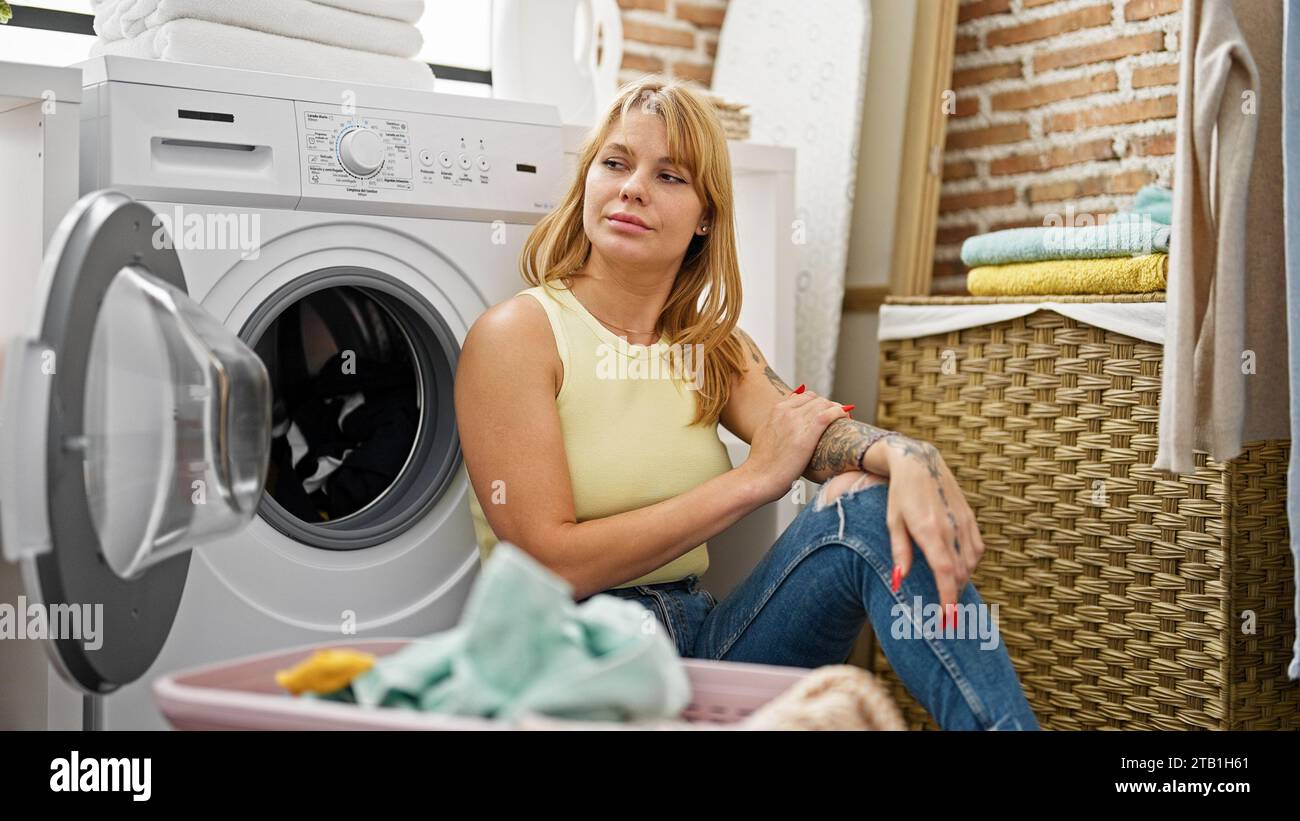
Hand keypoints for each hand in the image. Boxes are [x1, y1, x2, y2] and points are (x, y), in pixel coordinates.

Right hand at [742, 386, 850, 503]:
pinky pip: (830, 414)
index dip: (817, 404)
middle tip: (836, 418)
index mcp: (776, 410)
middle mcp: (787, 411)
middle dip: (828, 406)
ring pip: (825, 404)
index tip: (823, 413)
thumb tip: (788, 427)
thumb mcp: (765, 435)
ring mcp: (797, 420)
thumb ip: (777, 425)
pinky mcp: (808, 433)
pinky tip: (845, 419)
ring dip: (837, 409)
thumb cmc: (762, 464)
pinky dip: (840, 413)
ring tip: (843, 419)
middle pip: (816, 399)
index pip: (804, 396)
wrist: (759, 478)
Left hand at [883, 437, 985, 620]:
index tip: (948, 618)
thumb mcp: (893, 522)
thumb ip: (900, 552)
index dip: (948, 598)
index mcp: (928, 529)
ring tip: (948, 591)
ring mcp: (963, 521)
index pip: (944, 571)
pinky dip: (969, 563)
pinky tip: (958, 567)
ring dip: (961, 580)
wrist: (920, 462)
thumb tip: (899, 581)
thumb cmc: (899, 494)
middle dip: (953, 594)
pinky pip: (977, 549)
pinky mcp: (970, 517)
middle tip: (944, 612)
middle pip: (960, 572)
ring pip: (971, 563)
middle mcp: (950, 526)